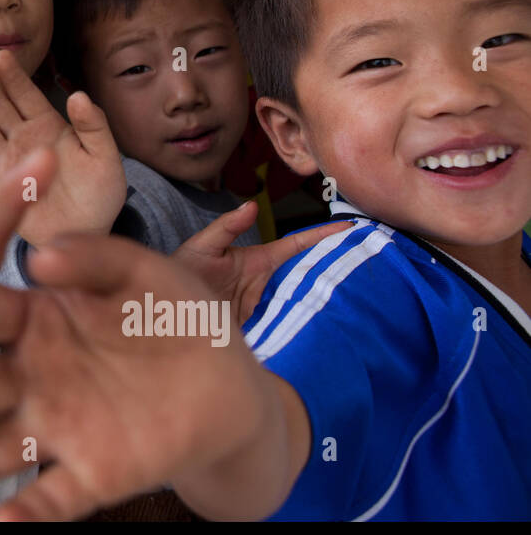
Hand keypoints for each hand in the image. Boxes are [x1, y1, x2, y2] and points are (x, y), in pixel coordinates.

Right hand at [0, 49, 125, 244]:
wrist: (88, 233)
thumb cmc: (100, 194)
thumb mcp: (105, 156)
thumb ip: (93, 125)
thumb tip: (78, 95)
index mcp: (49, 127)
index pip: (27, 95)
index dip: (13, 76)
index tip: (0, 55)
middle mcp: (23, 140)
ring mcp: (7, 162)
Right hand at [0, 233, 280, 520]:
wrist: (232, 383)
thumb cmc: (175, 315)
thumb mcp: (141, 272)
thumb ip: (94, 257)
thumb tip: (39, 253)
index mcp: (35, 321)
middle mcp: (31, 378)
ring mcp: (55, 431)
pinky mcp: (91, 476)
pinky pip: (53, 499)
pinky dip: (27, 514)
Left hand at [173, 204, 353, 322]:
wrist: (163, 310)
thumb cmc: (182, 273)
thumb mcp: (203, 247)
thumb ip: (227, 227)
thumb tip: (253, 205)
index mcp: (259, 261)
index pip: (297, 245)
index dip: (323, 235)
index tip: (351, 227)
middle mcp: (268, 283)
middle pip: (309, 274)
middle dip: (338, 269)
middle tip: (372, 264)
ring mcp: (267, 307)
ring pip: (304, 302)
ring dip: (326, 300)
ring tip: (361, 294)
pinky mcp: (262, 328)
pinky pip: (288, 327)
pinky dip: (306, 327)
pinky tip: (327, 329)